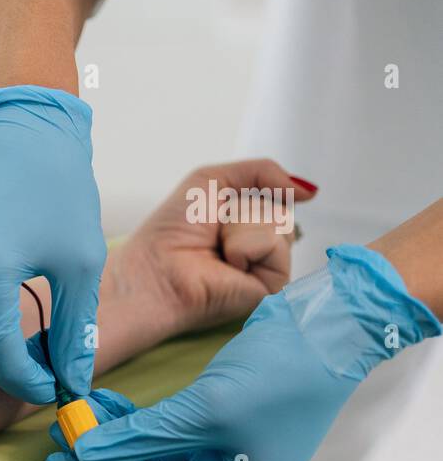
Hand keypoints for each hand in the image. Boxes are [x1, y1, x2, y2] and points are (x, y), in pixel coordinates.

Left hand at [47, 245, 441, 460]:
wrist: (332, 322)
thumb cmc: (282, 372)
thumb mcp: (204, 408)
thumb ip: (142, 436)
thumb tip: (88, 454)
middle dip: (104, 454)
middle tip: (60, 432)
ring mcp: (226, 447)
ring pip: (154, 450)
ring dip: (115, 432)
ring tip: (76, 411)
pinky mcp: (219, 416)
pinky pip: (167, 427)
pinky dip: (135, 417)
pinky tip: (106, 404)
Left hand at [108, 159, 310, 341]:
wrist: (152, 272)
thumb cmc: (169, 232)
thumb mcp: (212, 181)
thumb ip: (261, 173)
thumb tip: (308, 190)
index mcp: (248, 226)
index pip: (278, 194)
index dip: (250, 192)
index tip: (218, 208)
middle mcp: (261, 248)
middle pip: (282, 207)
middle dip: (242, 209)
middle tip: (213, 232)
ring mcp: (268, 268)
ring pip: (282, 222)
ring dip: (241, 226)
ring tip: (217, 248)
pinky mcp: (272, 287)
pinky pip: (277, 244)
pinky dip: (246, 244)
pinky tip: (227, 263)